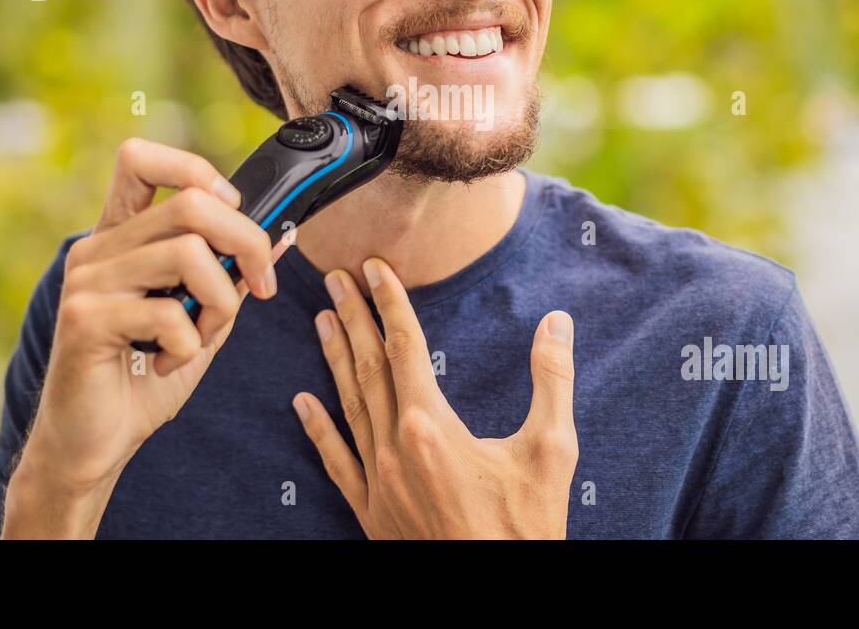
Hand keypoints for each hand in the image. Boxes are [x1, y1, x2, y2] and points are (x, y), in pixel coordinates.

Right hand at [2, 138, 284, 536]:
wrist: (93, 444)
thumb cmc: (144, 378)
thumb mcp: (201, 318)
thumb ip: (231, 276)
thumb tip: (282, 238)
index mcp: (120, 236)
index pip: (141, 158)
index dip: (195, 169)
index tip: (234, 211)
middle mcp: (97, 248)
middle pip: (192, 203)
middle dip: (247, 243)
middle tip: (259, 289)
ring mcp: (87, 281)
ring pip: (190, 254)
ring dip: (220, 303)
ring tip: (202, 337)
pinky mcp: (85, 320)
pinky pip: (169, 314)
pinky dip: (190, 345)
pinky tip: (167, 364)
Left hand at [292, 257, 577, 538]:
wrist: (497, 592)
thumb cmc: (525, 528)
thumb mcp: (551, 451)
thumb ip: (551, 381)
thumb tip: (557, 322)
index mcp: (431, 425)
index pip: (404, 347)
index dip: (390, 302)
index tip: (373, 267)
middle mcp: (394, 447)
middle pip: (368, 366)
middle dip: (353, 317)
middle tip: (334, 278)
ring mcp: (378, 481)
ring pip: (348, 405)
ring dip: (334, 358)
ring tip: (321, 319)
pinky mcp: (371, 512)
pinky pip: (336, 461)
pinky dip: (318, 429)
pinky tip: (302, 403)